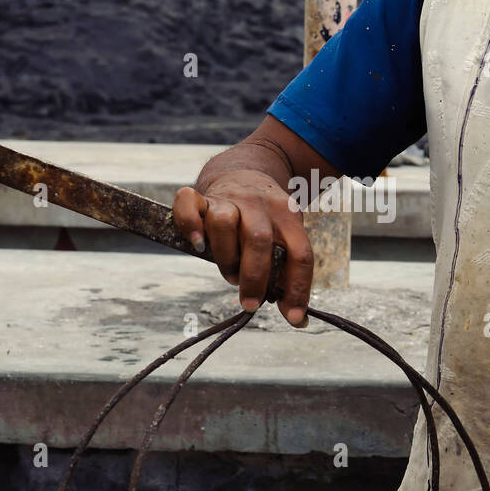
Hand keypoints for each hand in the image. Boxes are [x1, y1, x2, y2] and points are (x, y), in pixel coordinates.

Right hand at [172, 170, 312, 325]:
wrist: (243, 172)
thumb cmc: (265, 218)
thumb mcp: (284, 235)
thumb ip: (287, 272)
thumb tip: (296, 319)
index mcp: (288, 216)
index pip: (300, 253)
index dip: (298, 288)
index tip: (293, 318)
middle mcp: (260, 205)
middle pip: (259, 240)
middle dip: (254, 277)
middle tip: (249, 301)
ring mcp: (230, 198)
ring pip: (224, 222)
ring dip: (225, 256)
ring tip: (229, 272)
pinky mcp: (202, 196)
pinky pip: (189, 204)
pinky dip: (190, 224)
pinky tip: (197, 243)